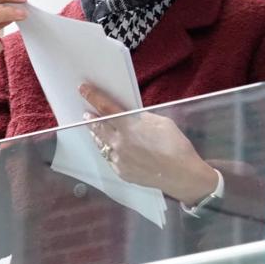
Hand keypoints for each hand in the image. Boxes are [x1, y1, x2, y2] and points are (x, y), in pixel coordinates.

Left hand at [80, 83, 217, 204]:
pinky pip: (110, 158)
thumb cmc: (175, 145)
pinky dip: (110, 151)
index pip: (106, 108)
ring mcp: (118, 159)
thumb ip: (141, 118)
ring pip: (101, 144)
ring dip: (97, 136)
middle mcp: (119, 142)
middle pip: (98, 127)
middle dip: (91, 119)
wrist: (181, 174)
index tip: (83, 89)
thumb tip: (130, 117)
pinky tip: (113, 150)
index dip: (93, 97)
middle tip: (86, 114)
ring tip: (96, 131)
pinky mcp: (121, 172)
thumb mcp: (161, 122)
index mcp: (129, 125)